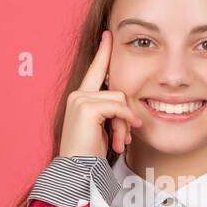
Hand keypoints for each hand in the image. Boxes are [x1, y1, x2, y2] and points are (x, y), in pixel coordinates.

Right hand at [58, 30, 142, 157]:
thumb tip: (129, 109)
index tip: (109, 35)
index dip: (103, 52)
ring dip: (126, 122)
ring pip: (119, 98)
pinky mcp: (86, 108)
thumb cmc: (89, 154)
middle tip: (127, 136)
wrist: (77, 171)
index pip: (95, 70)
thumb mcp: (103, 128)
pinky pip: (118, 107)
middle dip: (126, 113)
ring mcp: (80, 100)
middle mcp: (78, 95)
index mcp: (80, 98)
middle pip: (117, 89)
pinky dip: (125, 121)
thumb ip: (111, 113)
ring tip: (121, 142)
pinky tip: (123, 137)